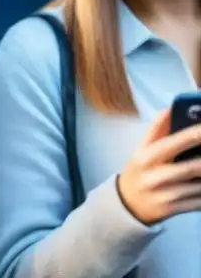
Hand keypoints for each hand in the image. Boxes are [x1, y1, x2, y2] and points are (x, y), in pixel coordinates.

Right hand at [117, 108, 200, 224]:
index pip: (171, 143)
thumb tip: (171, 109)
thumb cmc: (139, 171)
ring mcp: (164, 195)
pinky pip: (199, 202)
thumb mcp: (141, 150)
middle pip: (191, 167)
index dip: (192, 134)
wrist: (127, 204)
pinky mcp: (172, 210)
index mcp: (144, 157)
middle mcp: (153, 176)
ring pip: (199, 186)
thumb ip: (156, 131)